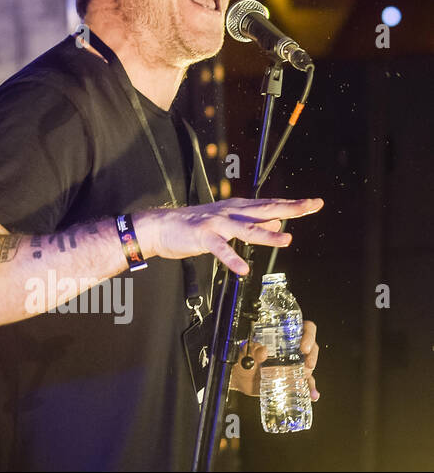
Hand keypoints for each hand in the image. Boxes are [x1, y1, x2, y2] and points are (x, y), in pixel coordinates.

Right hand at [133, 197, 323, 274]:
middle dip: (289, 209)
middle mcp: (229, 212)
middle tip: (311, 206)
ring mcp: (216, 224)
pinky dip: (232, 259)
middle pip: (264, 210)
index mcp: (236, 209)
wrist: (159, 226)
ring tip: (286, 241)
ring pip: (246, 229)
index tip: (314, 203)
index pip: (269, 206)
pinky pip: (220, 249)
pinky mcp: (202, 237)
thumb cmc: (193, 226)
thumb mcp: (227, 224)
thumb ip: (252, 224)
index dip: (292, 205)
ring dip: (266, 235)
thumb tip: (277, 225)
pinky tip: (243, 269)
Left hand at [232, 319, 321, 399]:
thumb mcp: (246, 354)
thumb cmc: (244, 361)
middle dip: (312, 356)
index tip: (304, 346)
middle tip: (308, 364)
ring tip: (305, 380)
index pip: (303, 328)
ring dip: (310, 374)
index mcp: (282, 338)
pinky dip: (310, 389)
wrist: (241, 381)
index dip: (308, 334)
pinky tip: (312, 395)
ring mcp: (294, 365)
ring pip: (310, 366)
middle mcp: (291, 350)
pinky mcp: (293, 379)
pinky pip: (306, 384)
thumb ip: (252, 351)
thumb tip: (263, 350)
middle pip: (311, 348)